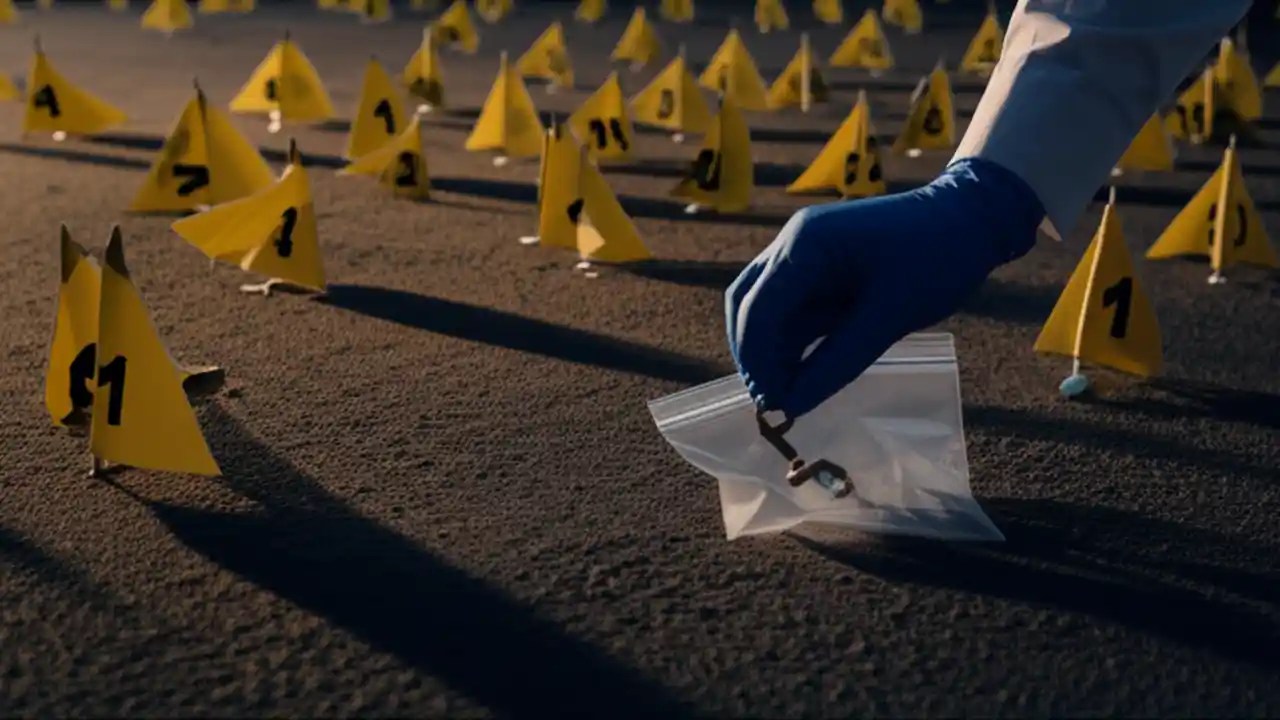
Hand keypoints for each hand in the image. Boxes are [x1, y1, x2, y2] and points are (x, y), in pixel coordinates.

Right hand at [726, 159, 1043, 416]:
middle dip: (754, 356)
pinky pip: (792, 308)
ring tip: (787, 395)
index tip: (773, 405)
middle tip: (772, 402)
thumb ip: (837, 361)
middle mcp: (793, 244)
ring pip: (766, 309)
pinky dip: (792, 342)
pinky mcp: (820, 267)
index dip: (759, 361)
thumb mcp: (889, 316)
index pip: (758, 310)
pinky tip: (803, 373)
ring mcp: (804, 253)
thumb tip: (793, 405)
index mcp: (806, 245)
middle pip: (748, 306)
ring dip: (771, 351)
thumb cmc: (937, 259)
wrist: (971, 217)